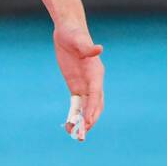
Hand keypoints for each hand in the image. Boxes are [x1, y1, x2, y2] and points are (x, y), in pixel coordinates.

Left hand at [53, 21, 103, 139]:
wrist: (68, 30)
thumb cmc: (74, 33)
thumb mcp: (78, 39)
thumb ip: (87, 46)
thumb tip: (99, 49)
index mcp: (96, 72)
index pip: (96, 94)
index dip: (92, 108)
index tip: (87, 121)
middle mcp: (93, 81)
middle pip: (95, 105)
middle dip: (90, 120)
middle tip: (81, 135)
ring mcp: (85, 85)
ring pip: (87, 108)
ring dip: (83, 122)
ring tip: (75, 135)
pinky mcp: (76, 86)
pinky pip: (77, 104)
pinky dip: (75, 115)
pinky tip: (69, 124)